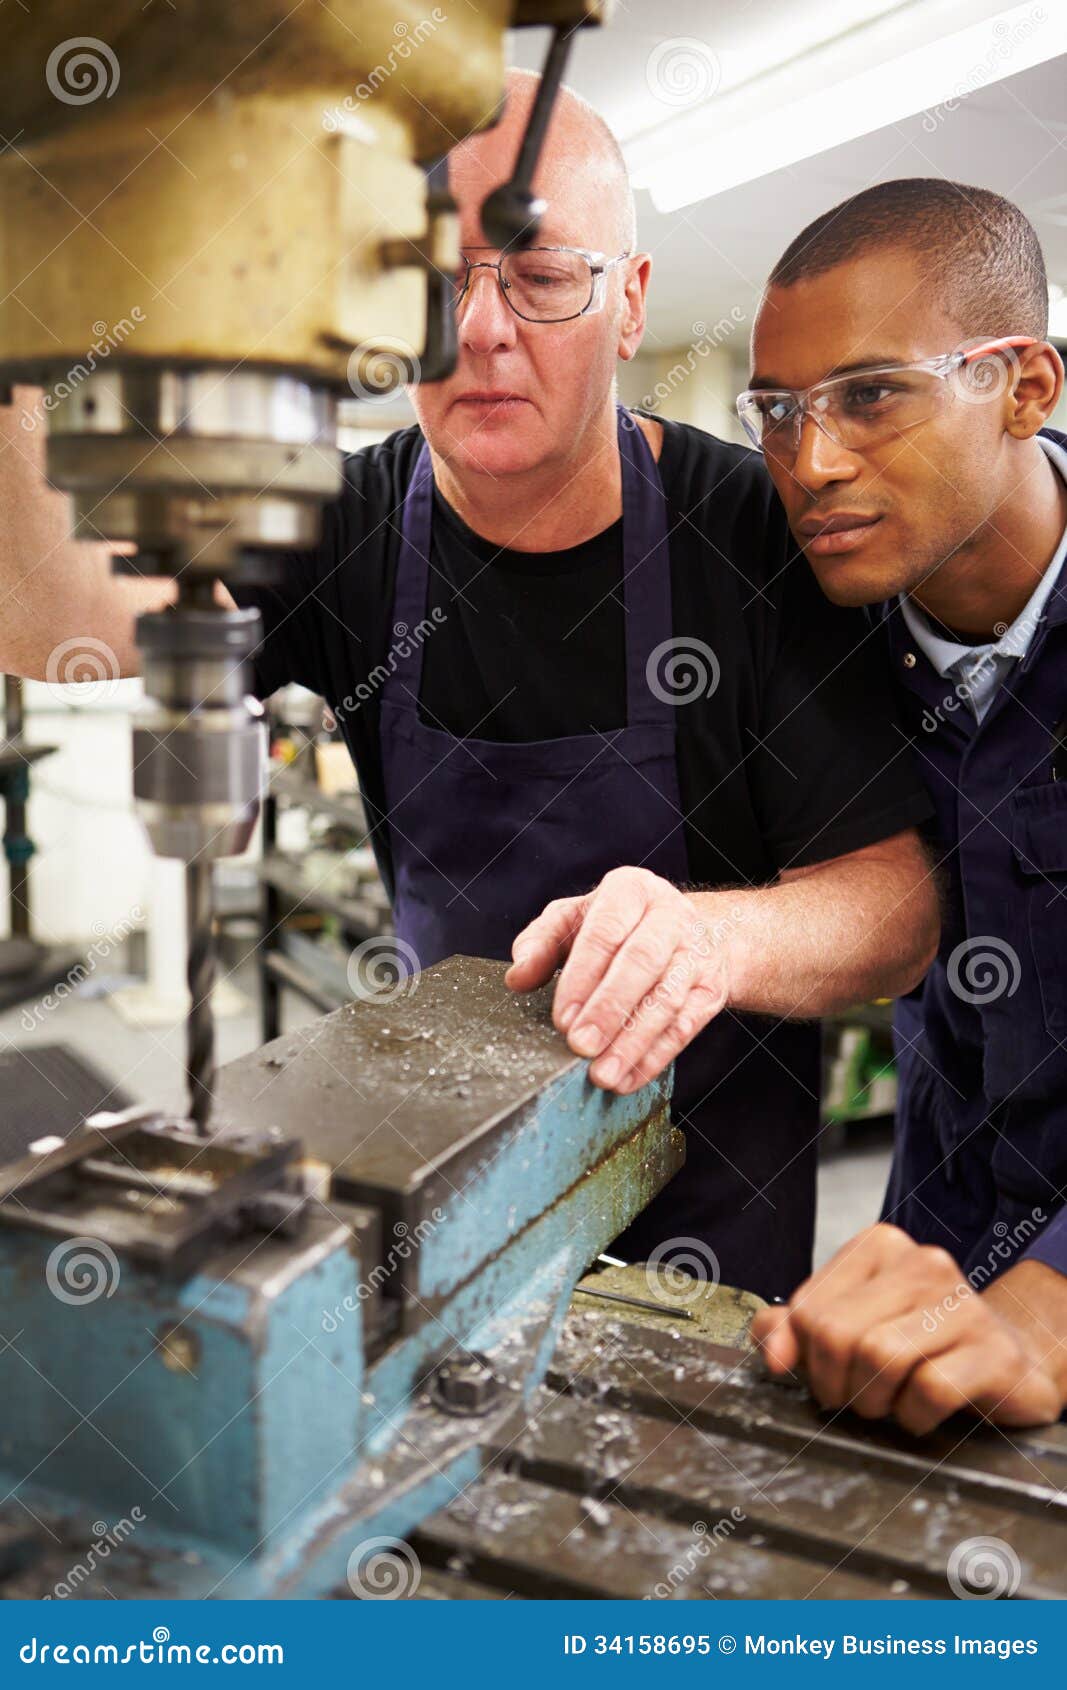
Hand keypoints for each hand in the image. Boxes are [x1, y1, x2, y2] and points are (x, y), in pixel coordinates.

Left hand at [504, 866, 730, 1092]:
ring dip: (633, 1042)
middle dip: (609, 1009)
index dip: (582, 977)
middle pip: (642, 963)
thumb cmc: (621, 926)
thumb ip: (540, 943)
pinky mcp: (711, 989)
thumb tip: (518, 977)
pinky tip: (627, 1079)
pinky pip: (686, 1027)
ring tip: (602, 1074)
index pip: (606, 932)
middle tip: (580, 1046)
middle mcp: (670, 916)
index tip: (562, 1018)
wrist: (691, 931)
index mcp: (631, 891)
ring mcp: (697, 952)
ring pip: (667, 999)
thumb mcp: (575, 920)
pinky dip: (655, 1058)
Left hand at [750, 1223, 1063, 1435]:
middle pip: (837, 1333)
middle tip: (855, 1398)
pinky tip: (923, 1412)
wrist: (1006, 1363)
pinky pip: (929, 1391)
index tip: (828, 1374)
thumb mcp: (848, 1328)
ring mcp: (963, 1303)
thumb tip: (772, 1354)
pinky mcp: (994, 1350)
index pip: (807, 1310)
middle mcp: (923, 1263)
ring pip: (879, 1357)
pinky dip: (914, 1417)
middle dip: (835, 1384)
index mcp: (878, 1247)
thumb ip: (794, 1331)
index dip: (807, 1358)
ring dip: (873, 1401)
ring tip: (889, 1403)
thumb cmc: (918, 1345)